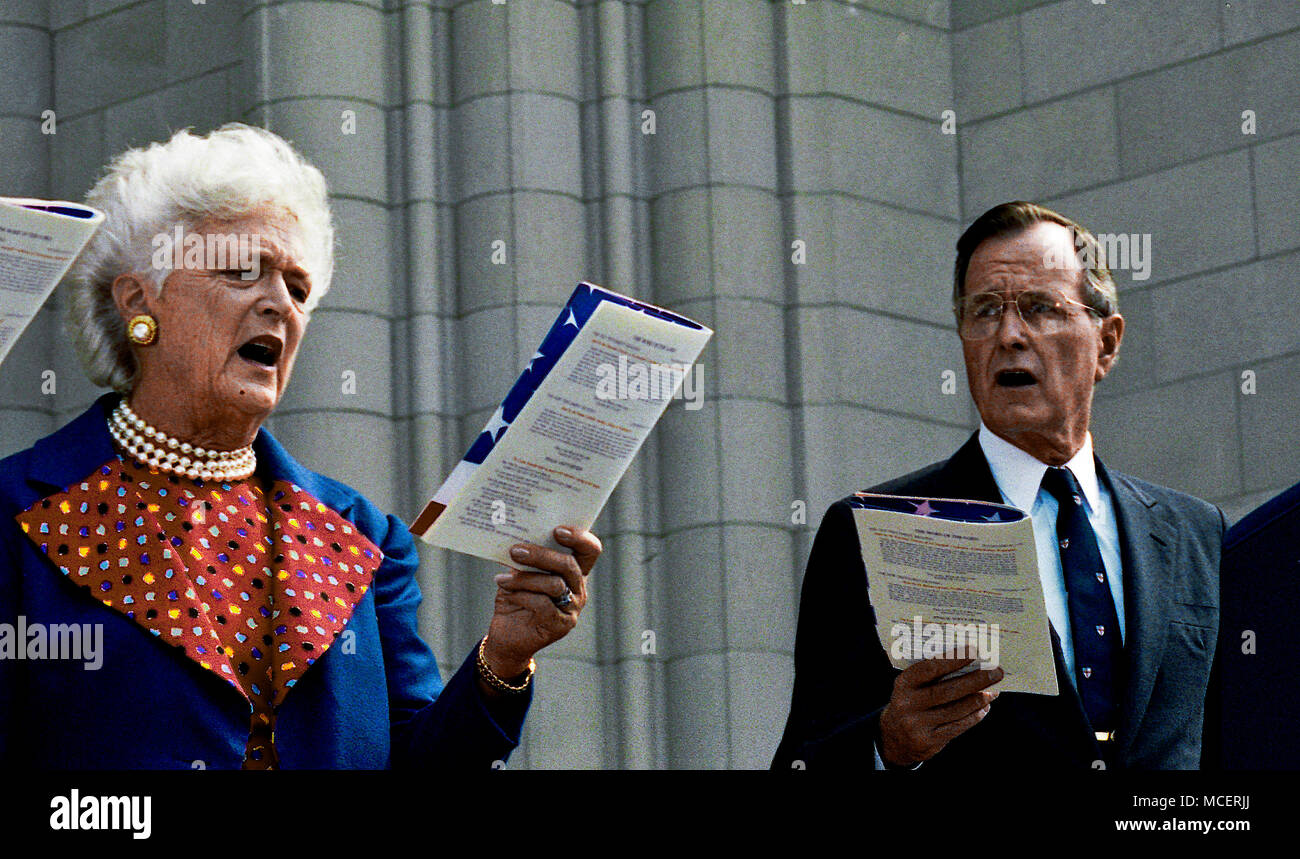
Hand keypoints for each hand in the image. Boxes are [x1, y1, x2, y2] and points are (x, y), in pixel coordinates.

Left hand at [479, 526, 601, 679]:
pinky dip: (521, 596)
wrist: (507, 636)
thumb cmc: (515, 598)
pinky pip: (542, 604)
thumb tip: (516, 536)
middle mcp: (578, 588)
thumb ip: (525, 557)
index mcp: (573, 571)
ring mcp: (572, 608)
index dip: (580, 537)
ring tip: (502, 578)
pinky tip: (506, 593)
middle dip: (541, 555)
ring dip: (525, 578)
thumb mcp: (519, 572)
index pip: (590, 550)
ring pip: (555, 584)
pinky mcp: (560, 625)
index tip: (558, 530)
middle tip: (515, 550)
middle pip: (568, 565)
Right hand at [878, 655, 1002, 766]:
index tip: (974, 650)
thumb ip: (932, 677)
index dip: (953, 659)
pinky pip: (958, 727)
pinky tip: (984, 708)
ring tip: (993, 691)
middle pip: (948, 690)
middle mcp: (909, 704)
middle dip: (977, 680)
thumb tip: (968, 663)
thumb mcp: (911, 687)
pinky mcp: (929, 741)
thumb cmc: (910, 703)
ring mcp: (918, 724)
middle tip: (996, 672)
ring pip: (957, 710)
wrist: (894, 738)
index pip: (930, 669)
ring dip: (979, 699)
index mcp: (904, 684)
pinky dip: (974, 716)